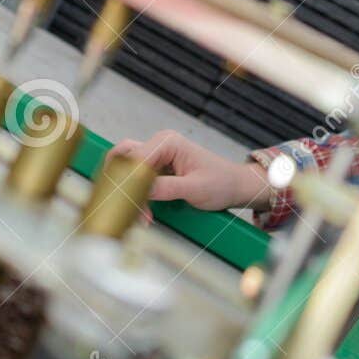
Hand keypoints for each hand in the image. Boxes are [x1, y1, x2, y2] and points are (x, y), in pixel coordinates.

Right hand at [105, 130, 270, 211]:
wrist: (235, 186)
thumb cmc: (222, 183)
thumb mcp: (195, 189)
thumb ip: (167, 188)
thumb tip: (140, 191)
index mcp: (167, 142)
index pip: (135, 158)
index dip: (128, 181)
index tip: (129, 204)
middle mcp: (159, 144)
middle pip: (124, 160)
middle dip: (123, 186)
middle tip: (128, 209)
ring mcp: (157, 156)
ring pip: (127, 170)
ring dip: (129, 193)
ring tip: (141, 216)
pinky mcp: (157, 168)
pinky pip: (137, 179)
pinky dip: (136, 196)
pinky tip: (144, 212)